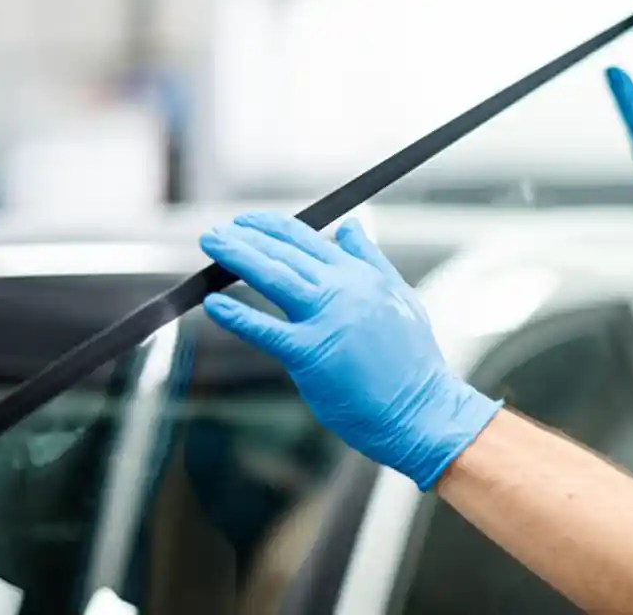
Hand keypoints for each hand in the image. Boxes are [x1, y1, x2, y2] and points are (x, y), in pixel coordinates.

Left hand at [200, 213, 501, 490]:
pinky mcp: (310, 355)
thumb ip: (371, 260)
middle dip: (245, 236)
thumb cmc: (412, 361)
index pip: (308, 238)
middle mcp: (344, 290)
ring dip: (237, 256)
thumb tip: (349, 226)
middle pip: (284, 252)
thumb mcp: (400, 297)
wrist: (421, 410)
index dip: (272, 226)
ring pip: (272, 277)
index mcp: (363, 276)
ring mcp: (326, 321)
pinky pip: (265, 330)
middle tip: (216, 232)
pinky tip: (214, 305)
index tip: (248, 222)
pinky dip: (237, 315)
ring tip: (211, 246)